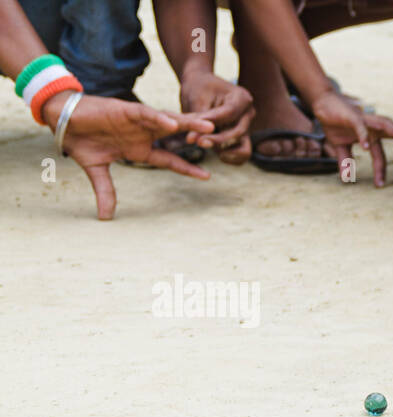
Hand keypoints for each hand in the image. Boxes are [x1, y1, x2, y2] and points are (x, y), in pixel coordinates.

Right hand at [42, 91, 212, 219]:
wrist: (60, 119)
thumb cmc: (80, 139)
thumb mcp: (96, 170)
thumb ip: (105, 191)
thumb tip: (105, 217)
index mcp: (140, 148)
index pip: (170, 159)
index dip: (187, 168)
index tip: (207, 177)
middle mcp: (143, 134)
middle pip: (178, 137)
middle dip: (198, 138)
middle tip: (221, 142)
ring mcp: (137, 121)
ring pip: (168, 121)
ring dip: (188, 123)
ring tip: (209, 126)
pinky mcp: (124, 110)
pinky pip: (146, 114)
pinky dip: (159, 118)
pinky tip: (173, 123)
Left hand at [178, 69, 254, 163]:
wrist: (201, 86)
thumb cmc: (198, 88)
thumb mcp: (196, 100)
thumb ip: (197, 120)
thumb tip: (191, 140)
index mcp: (242, 98)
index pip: (229, 114)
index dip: (210, 125)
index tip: (192, 134)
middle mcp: (248, 113)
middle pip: (237, 133)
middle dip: (216, 140)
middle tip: (196, 142)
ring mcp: (248, 127)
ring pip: (243, 148)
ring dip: (224, 151)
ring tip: (206, 147)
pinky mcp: (242, 138)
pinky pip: (242, 154)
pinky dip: (229, 157)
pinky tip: (213, 152)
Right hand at [308, 89, 392, 186]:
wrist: (322, 102)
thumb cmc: (336, 121)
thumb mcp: (340, 145)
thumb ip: (346, 160)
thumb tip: (345, 178)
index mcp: (372, 136)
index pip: (380, 155)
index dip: (380, 170)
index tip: (381, 185)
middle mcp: (372, 128)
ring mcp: (364, 120)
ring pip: (385, 125)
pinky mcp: (352, 116)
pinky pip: (360, 126)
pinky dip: (364, 136)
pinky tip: (366, 147)